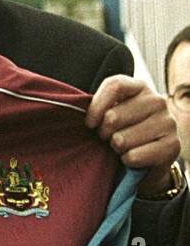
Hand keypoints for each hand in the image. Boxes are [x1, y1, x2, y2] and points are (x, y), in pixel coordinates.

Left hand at [85, 76, 179, 193]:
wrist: (148, 158)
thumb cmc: (122, 130)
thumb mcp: (110, 113)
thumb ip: (97, 106)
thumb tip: (72, 108)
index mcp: (139, 87)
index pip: (114, 85)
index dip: (96, 106)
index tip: (90, 123)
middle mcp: (157, 100)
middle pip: (113, 116)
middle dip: (104, 133)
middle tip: (109, 137)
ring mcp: (168, 122)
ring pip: (121, 139)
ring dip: (116, 148)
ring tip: (123, 147)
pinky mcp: (173, 145)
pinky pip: (133, 156)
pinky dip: (127, 160)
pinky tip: (133, 157)